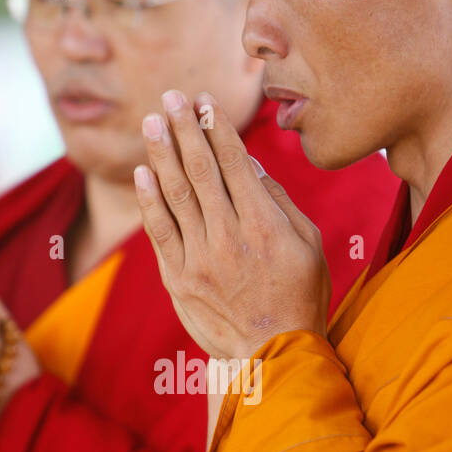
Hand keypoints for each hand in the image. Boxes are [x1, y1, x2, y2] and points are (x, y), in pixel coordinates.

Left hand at [134, 89, 330, 362]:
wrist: (274, 354)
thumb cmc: (301, 296)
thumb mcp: (308, 244)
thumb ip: (279, 203)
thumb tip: (250, 165)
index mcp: (264, 224)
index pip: (234, 162)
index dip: (216, 127)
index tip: (203, 100)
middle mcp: (229, 236)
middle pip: (201, 171)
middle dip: (185, 129)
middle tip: (171, 97)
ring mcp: (201, 259)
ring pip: (176, 196)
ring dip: (162, 154)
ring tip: (152, 122)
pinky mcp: (180, 280)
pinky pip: (161, 233)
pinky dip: (149, 201)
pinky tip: (143, 173)